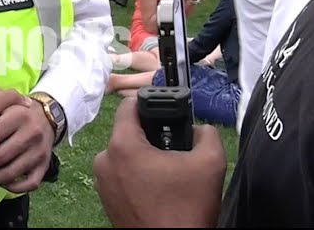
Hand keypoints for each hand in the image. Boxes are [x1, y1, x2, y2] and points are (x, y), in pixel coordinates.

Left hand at [0, 85, 53, 192]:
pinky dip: (15, 187)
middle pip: (0, 156)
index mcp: (19, 115)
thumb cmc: (14, 108)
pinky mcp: (45, 164)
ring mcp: (39, 151)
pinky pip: (31, 182)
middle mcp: (31, 133)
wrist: (46, 117)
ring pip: (12, 172)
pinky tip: (0, 185)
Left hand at [93, 97, 225, 227]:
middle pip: (129, 132)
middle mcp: (105, 160)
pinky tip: (159, 188)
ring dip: (146, 158)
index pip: (129, 106)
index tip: (168, 113)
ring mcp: (103, 181)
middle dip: (152, 136)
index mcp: (122, 145)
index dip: (151, 103)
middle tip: (176, 150)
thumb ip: (206, 133)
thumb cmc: (186, 209)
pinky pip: (123, 174)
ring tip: (170, 173)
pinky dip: (139, 175)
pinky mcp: (106, 199)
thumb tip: (199, 129)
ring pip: (126, 154)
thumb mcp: (210, 163)